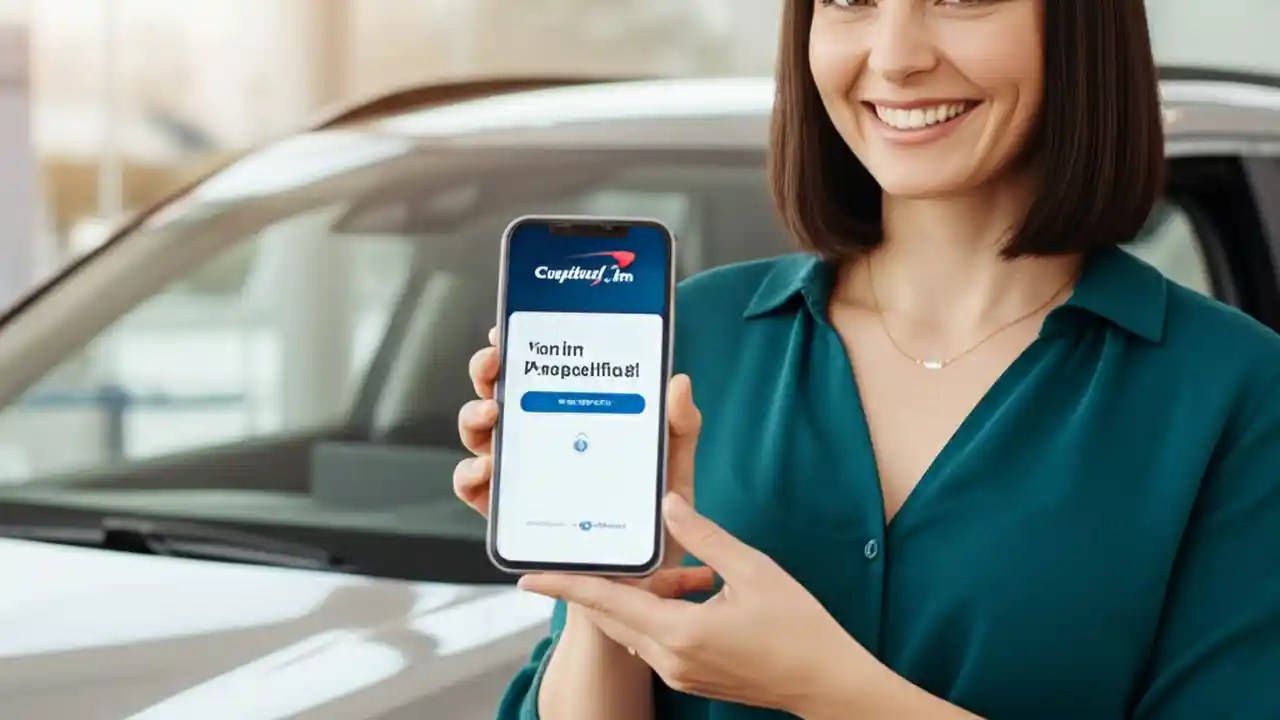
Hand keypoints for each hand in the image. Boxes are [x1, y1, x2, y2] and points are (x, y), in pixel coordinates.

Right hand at [452, 327, 707, 583]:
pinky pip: (473, 488)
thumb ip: (680, 427)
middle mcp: (537, 439)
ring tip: (494, 413)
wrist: (639, 581)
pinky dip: (469, 475)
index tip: (512, 327)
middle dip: (486, 369)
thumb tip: (679, 381)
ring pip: (477, 433)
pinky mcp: (507, 513)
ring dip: (474, 416)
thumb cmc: (653, 519)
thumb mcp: (674, 469)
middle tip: (495, 361)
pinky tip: (484, 470)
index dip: (519, 346)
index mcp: (571, 418)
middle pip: (497, 392)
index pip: (539, 371)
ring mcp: (518, 474)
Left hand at [517, 493, 875, 714]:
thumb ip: (705, 537)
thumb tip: (668, 504)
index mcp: (681, 633)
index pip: (607, 603)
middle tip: (559, 558)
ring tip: (615, 566)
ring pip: (630, 631)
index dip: (564, 587)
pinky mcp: (691, 677)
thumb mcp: (754, 570)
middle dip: (585, 588)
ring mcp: (679, 673)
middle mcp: (671, 659)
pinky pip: (652, 642)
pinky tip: (665, 590)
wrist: (827, 684)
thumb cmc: (799, 627)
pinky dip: (645, 614)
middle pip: (611, 618)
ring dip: (620, 600)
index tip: (526, 577)